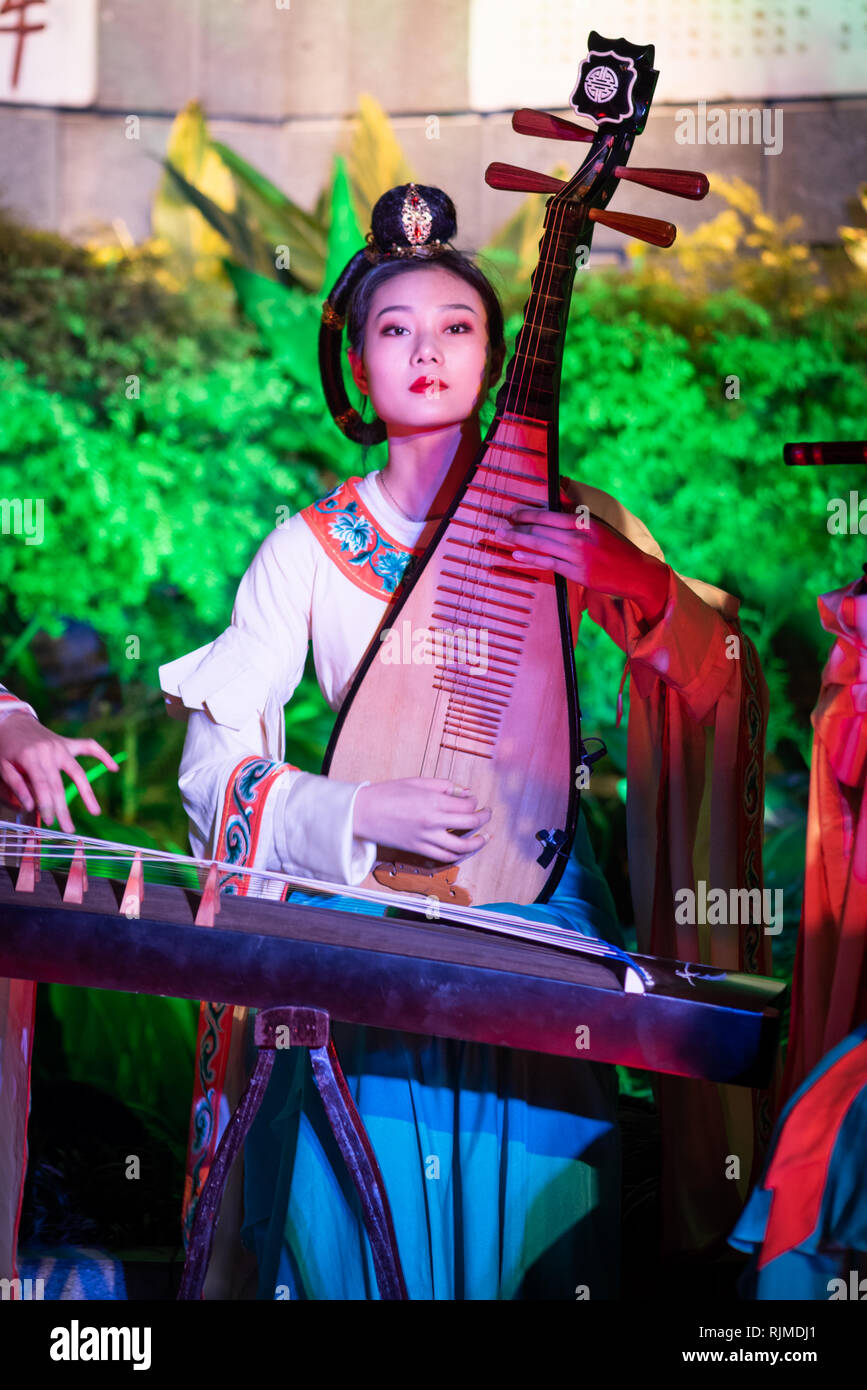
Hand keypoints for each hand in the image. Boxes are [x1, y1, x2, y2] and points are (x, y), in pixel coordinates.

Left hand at [0, 712, 118, 832]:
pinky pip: (89, 747)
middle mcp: (49, 751)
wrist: (12, 721)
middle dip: (63, 809)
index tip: (50, 822)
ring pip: (77, 772)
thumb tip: (30, 806)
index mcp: (30, 757)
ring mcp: (61, 746)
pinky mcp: (67, 743)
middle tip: (68, 829)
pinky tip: (114, 768)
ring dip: (87, 793)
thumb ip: (15, 785)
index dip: (47, 805)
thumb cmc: (5, 746)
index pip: (43, 786)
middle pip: (59, 785)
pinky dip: (103, 755)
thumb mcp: (2, 765)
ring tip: (95, 812)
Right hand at [353, 777, 491, 862]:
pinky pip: (445, 856)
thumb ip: (443, 786)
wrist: (363, 813)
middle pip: (470, 824)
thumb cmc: (387, 794)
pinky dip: (458, 854)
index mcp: (433, 801)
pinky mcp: (419, 850)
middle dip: (483, 819)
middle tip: (487, 815)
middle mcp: (433, 822)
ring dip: (477, 843)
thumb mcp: (417, 782)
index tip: (474, 800)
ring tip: (484, 838)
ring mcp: (426, 838)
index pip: (467, 805)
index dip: (475, 802)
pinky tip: (464, 849)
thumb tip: (465, 792)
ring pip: (462, 847)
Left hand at [489, 506, 669, 623]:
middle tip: (498, 526)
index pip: (548, 514)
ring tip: (501, 538)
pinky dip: (531, 559)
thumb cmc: (616, 547)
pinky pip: (548, 564)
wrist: (636, 572)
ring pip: (541, 546)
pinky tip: (517, 555)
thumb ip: (575, 512)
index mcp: (584, 521)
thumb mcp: (598, 524)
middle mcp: (579, 537)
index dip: (527, 513)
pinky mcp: (577, 574)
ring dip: (518, 541)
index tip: (512, 512)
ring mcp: (578, 556)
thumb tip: (557, 494)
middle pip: (540, 529)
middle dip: (516, 527)